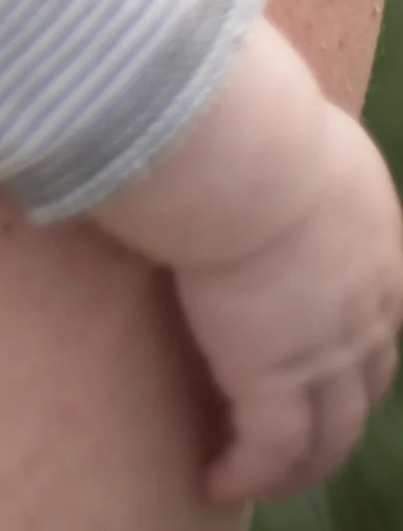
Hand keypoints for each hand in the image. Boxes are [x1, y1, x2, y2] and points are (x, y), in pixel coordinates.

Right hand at [177, 105, 402, 503]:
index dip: (357, 343)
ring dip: (302, 462)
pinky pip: (269, 450)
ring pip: (331, 433)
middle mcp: (370, 308)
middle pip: (368, 381)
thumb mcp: (301, 126)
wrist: (249, 160)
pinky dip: (248, 473)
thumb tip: (250, 123)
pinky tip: (216, 479)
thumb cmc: (257, 116)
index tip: (323, 354)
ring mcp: (329, 353)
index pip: (380, 313)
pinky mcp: (276, 384)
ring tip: (264, 475)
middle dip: (339, 409)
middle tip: (302, 427)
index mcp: (379, 243)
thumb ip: (291, 150)